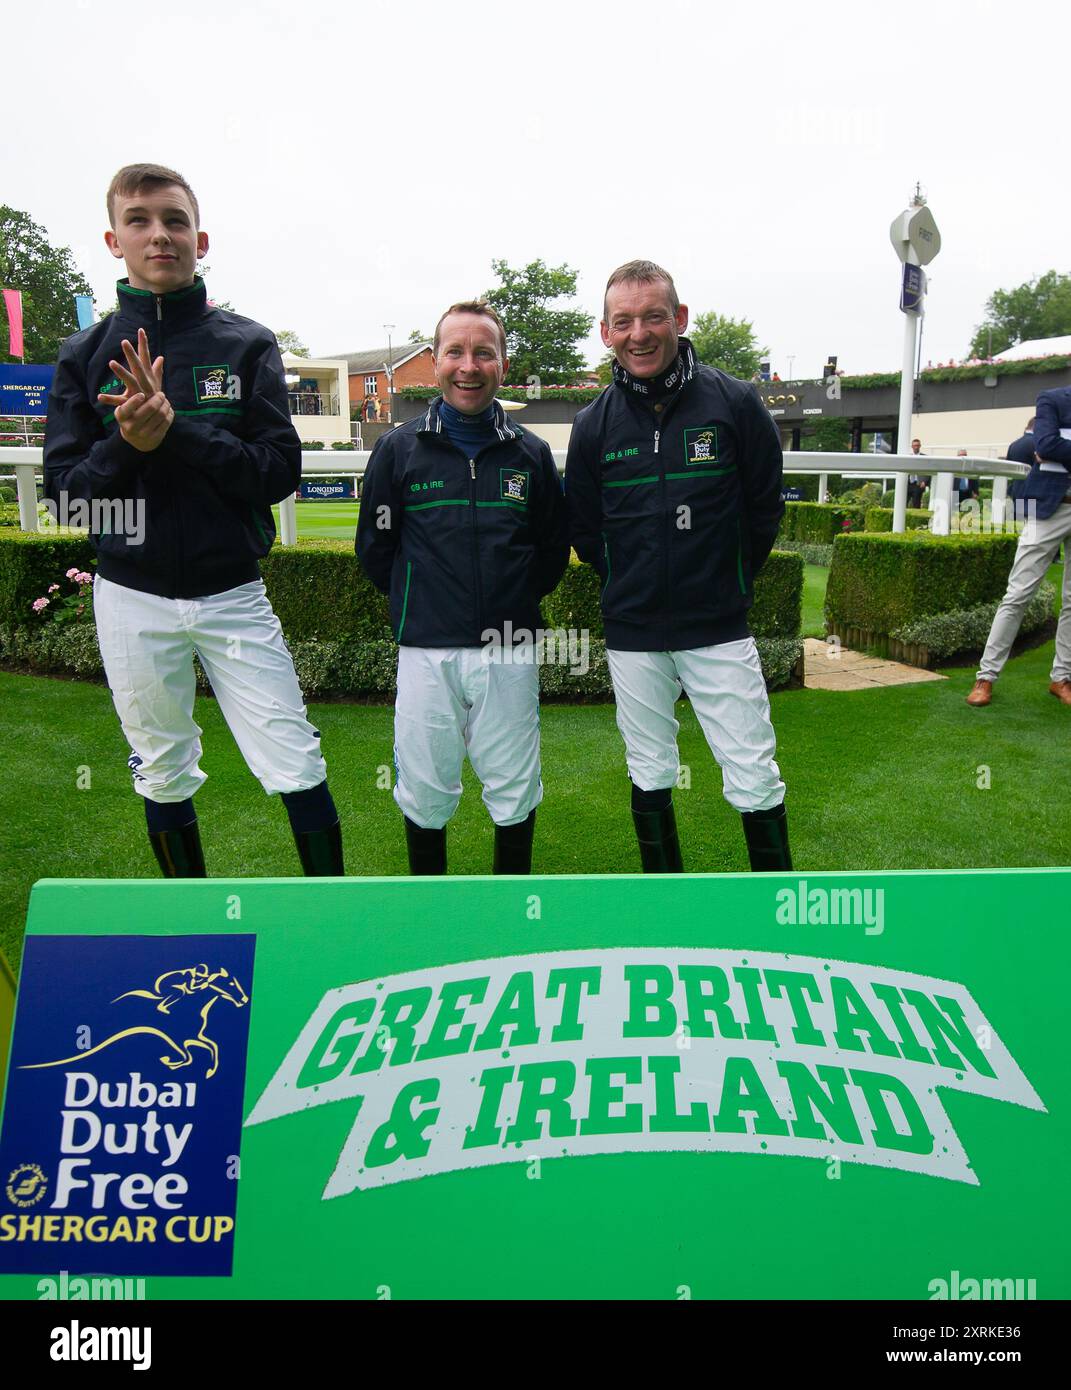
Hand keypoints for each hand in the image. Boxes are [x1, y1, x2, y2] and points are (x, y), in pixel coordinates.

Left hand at [97, 327, 173, 452]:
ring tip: (111, 362)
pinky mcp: (131, 403)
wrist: (158, 417)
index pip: (146, 356)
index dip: (144, 343)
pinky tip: (99, 396)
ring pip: (129, 380)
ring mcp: (138, 392)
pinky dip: (109, 399)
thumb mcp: (156, 383)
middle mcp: (144, 382)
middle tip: (124, 342)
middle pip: (138, 365)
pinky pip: (119, 401)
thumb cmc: (155, 398)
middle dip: (131, 354)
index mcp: (148, 376)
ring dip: (121, 371)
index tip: (141, 330)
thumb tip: (161, 357)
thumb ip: (157, 369)